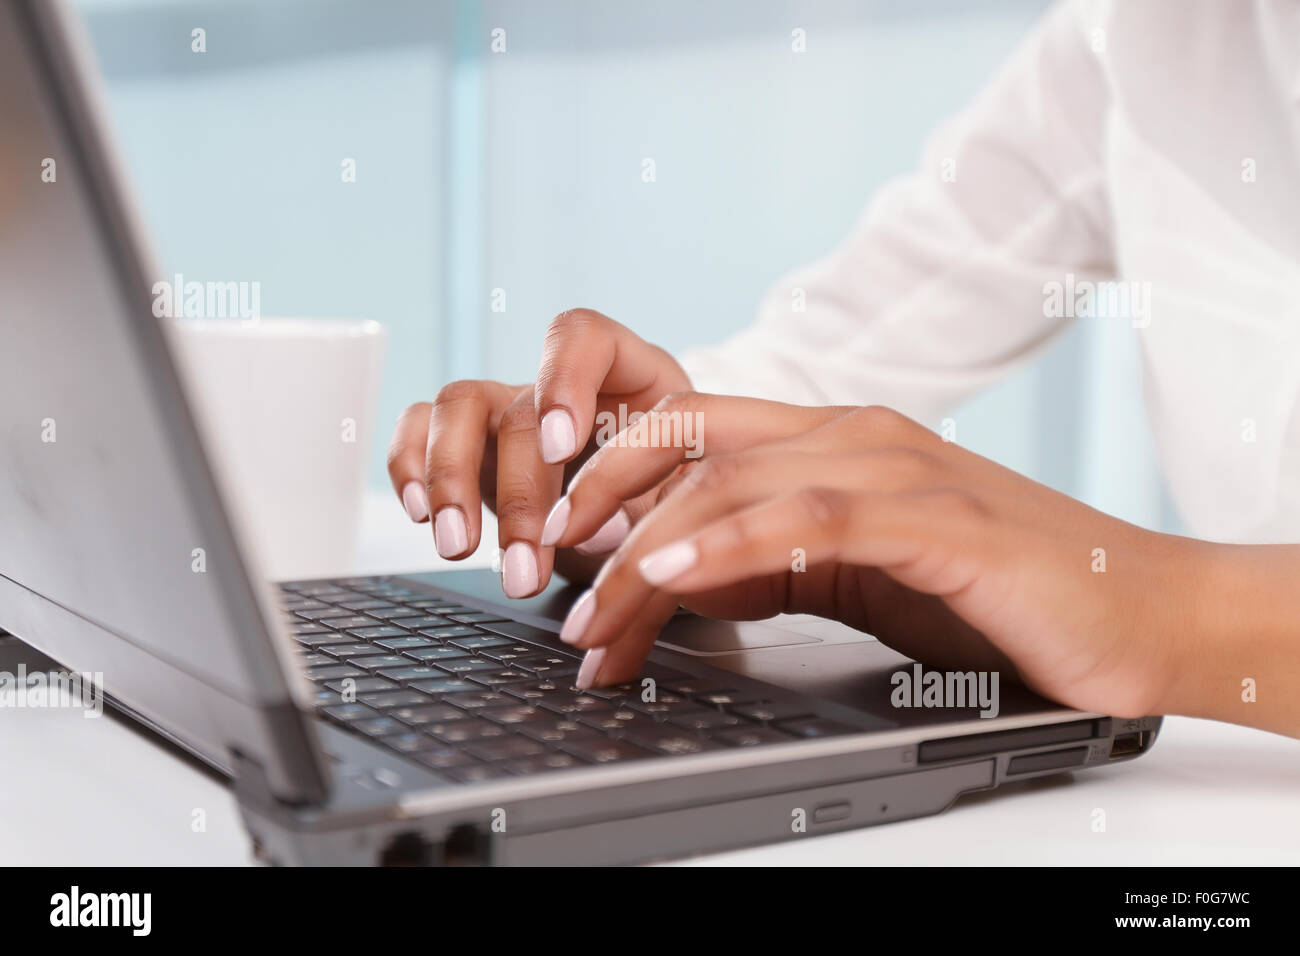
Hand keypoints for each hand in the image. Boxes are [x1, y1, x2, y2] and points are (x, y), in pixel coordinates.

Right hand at [385, 309, 689, 595]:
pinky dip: (411, 467)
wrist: (654, 532)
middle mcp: (561, 387)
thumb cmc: (679, 507)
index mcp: (629, 376)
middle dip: (517, 493)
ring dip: (451, 481)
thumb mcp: (691, 499)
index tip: (562, 448)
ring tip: (459, 547)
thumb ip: (660, 503)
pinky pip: (418, 430)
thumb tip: (606, 532)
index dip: (564, 381)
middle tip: (523, 566)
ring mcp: (509, 410)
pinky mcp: (471, 445)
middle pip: (520, 406)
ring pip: (456, 408)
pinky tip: (423, 516)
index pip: (583, 337)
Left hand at [544, 395, 1209, 721]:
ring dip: (646, 556)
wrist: (1137, 614)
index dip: (609, 482)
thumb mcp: (855, 576)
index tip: (560, 554)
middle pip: (689, 458)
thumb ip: (776, 560)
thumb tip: (677, 580)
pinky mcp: (938, 516)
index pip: (690, 436)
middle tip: (560, 611)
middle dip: (605, 530)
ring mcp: (896, 466)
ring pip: (732, 487)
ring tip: (594, 622)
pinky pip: (808, 516)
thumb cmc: (995, 594)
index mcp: (832, 441)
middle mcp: (855, 435)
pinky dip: (730, 544)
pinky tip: (671, 574)